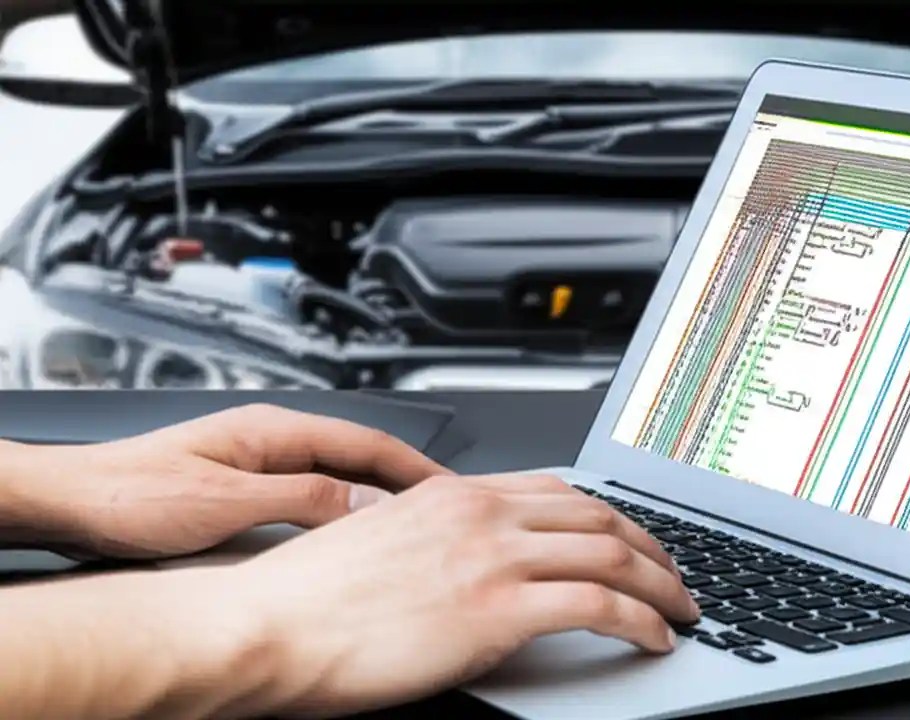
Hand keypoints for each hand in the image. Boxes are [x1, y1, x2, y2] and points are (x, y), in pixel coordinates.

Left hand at [0, 403, 451, 558]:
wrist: (70, 503)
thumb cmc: (130, 495)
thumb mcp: (227, 503)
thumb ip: (300, 500)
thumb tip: (364, 502)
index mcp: (272, 430)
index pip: (365, 442)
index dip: (414, 467)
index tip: (450, 489)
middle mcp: (269, 440)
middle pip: (358, 455)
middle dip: (406, 479)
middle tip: (447, 508)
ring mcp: (259, 462)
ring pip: (338, 476)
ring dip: (377, 496)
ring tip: (414, 522)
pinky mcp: (245, 487)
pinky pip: (314, 494)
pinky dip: (346, 510)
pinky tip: (355, 533)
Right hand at [221, 472, 697, 716]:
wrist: (261, 626)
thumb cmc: (304, 597)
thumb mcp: (380, 542)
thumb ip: (438, 539)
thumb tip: (475, 561)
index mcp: (454, 495)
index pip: (561, 491)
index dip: (612, 516)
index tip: (634, 540)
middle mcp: (482, 513)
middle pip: (601, 515)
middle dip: (652, 548)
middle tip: (675, 577)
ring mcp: (493, 557)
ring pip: (614, 554)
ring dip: (662, 585)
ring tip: (681, 610)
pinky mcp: (498, 610)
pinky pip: (600, 606)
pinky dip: (641, 621)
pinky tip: (653, 639)